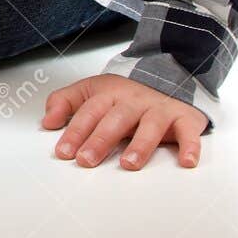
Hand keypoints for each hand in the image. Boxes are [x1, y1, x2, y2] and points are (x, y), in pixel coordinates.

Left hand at [41, 73, 206, 169]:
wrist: (168, 73)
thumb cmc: (125, 93)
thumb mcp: (92, 90)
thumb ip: (66, 102)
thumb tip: (47, 121)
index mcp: (109, 93)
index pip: (88, 112)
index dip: (75, 131)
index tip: (63, 152)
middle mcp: (134, 100)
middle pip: (115, 119)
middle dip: (99, 140)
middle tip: (86, 160)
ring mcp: (160, 109)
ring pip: (150, 126)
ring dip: (140, 145)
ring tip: (128, 164)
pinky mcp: (185, 119)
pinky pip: (189, 132)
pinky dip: (190, 146)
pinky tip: (186, 162)